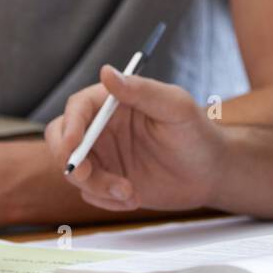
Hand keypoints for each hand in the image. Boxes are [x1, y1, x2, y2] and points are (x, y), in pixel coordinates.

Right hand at [46, 65, 222, 212]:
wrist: (210, 174)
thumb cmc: (197, 133)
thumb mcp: (175, 108)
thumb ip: (141, 90)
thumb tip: (106, 71)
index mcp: (114, 102)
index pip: (78, 108)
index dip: (70, 126)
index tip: (73, 146)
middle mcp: (102, 127)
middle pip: (61, 138)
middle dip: (67, 159)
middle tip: (84, 176)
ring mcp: (103, 155)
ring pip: (74, 170)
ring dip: (96, 186)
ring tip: (130, 192)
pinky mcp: (106, 181)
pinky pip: (89, 193)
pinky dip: (105, 200)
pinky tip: (134, 198)